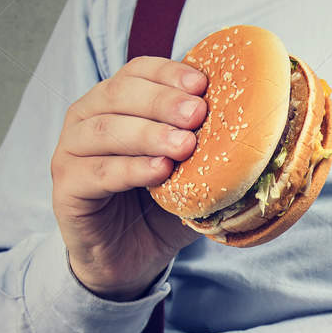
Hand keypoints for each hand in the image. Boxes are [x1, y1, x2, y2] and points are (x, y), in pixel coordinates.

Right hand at [51, 56, 207, 299]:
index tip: (202, 84)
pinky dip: (131, 169)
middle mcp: (86, 120)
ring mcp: (70, 153)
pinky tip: (160, 171)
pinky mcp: (66, 189)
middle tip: (198, 114)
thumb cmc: (159, 207)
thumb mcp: (191, 172)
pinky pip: (98, 173)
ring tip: (185, 146)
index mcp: (114, 103)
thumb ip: (213, 148)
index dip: (167, 73)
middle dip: (162, 101)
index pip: (137, 72)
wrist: (129, 260)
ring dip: (148, 134)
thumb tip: (265, 127)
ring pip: (105, 131)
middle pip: (119, 94)